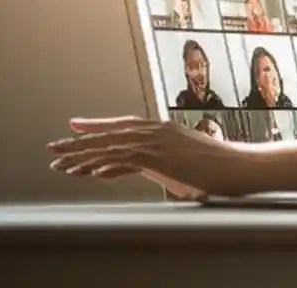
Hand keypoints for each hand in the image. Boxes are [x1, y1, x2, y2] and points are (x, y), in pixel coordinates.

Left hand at [47, 117, 260, 198]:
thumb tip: (155, 170)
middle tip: (55, 146)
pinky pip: (126, 161)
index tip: (76, 125)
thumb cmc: (221, 166)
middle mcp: (157, 132)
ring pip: (112, 147)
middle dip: (81, 141)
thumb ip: (166, 162)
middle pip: (111, 134)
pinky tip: (90, 171)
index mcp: (164, 129)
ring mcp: (159, 144)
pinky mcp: (161, 159)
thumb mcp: (187, 161)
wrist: (241, 165)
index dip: (98, 125)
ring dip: (84, 156)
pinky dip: (106, 165)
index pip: (123, 124)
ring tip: (62, 163)